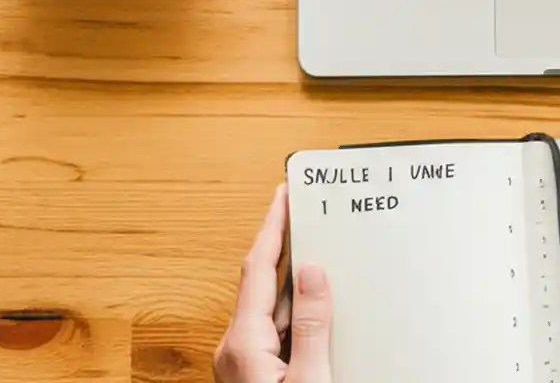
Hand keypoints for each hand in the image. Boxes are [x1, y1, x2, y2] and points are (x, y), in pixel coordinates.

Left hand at [215, 184, 333, 382]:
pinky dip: (296, 310)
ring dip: (294, 281)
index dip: (272, 227)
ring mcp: (244, 360)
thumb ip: (311, 328)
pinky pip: (276, 329)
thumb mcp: (310, 378)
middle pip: (263, 283)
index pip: (258, 269)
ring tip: (321, 253)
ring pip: (272, 308)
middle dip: (284, 245)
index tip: (282, 195)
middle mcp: (237, 347)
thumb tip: (312, 273)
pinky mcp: (255, 373)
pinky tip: (317, 307)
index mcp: (244, 342)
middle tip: (305, 213)